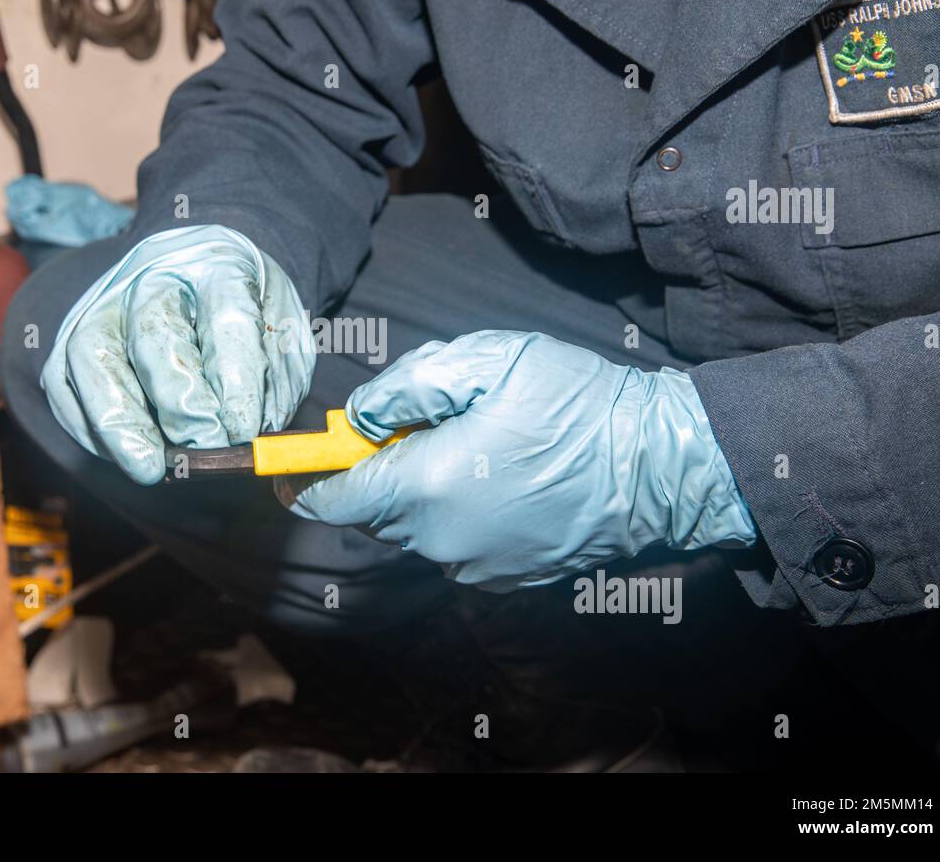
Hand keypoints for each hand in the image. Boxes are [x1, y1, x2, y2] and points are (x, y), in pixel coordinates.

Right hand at [42, 225, 314, 484]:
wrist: (197, 280)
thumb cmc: (246, 316)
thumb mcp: (283, 335)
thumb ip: (273, 380)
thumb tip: (251, 437)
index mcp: (221, 263)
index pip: (229, 316)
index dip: (235, 379)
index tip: (243, 430)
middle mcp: (154, 274)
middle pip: (155, 331)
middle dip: (180, 401)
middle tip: (204, 447)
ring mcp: (105, 303)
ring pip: (93, 355)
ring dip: (120, 420)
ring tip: (148, 466)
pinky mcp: (72, 336)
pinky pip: (65, 383)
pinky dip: (90, 426)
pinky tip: (122, 453)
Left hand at [282, 330, 756, 589]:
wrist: (659, 467)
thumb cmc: (576, 405)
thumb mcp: (487, 362)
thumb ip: (406, 387)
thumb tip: (360, 417)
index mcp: (426, 487)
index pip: (334, 499)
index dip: (301, 481)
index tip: (281, 469)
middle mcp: (441, 540)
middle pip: (372, 513)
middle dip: (371, 474)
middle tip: (402, 427)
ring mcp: (475, 566)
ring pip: (414, 530)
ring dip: (417, 494)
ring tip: (466, 445)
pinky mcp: (506, 577)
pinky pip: (454, 546)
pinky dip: (454, 515)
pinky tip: (496, 477)